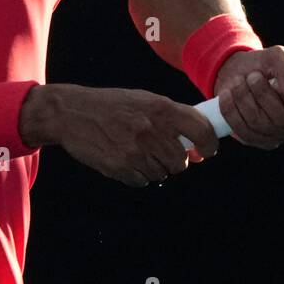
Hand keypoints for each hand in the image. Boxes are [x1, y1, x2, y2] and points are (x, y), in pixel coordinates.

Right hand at [22, 84, 219, 186]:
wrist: (73, 113)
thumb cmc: (114, 106)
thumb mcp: (146, 101)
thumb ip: (173, 121)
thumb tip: (199, 149)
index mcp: (162, 109)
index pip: (202, 131)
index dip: (210, 145)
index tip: (208, 151)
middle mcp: (152, 130)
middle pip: (181, 161)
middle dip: (176, 161)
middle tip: (162, 153)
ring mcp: (136, 151)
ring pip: (162, 174)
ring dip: (155, 168)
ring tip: (138, 152)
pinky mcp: (120, 167)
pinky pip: (142, 182)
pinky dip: (137, 175)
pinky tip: (125, 159)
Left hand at [212, 47, 283, 148]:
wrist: (238, 73)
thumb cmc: (264, 65)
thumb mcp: (277, 57)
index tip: (275, 81)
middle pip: (282, 120)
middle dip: (261, 94)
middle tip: (252, 76)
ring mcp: (278, 135)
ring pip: (260, 125)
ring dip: (244, 99)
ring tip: (238, 81)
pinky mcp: (257, 141)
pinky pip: (244, 132)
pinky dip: (231, 111)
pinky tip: (227, 95)